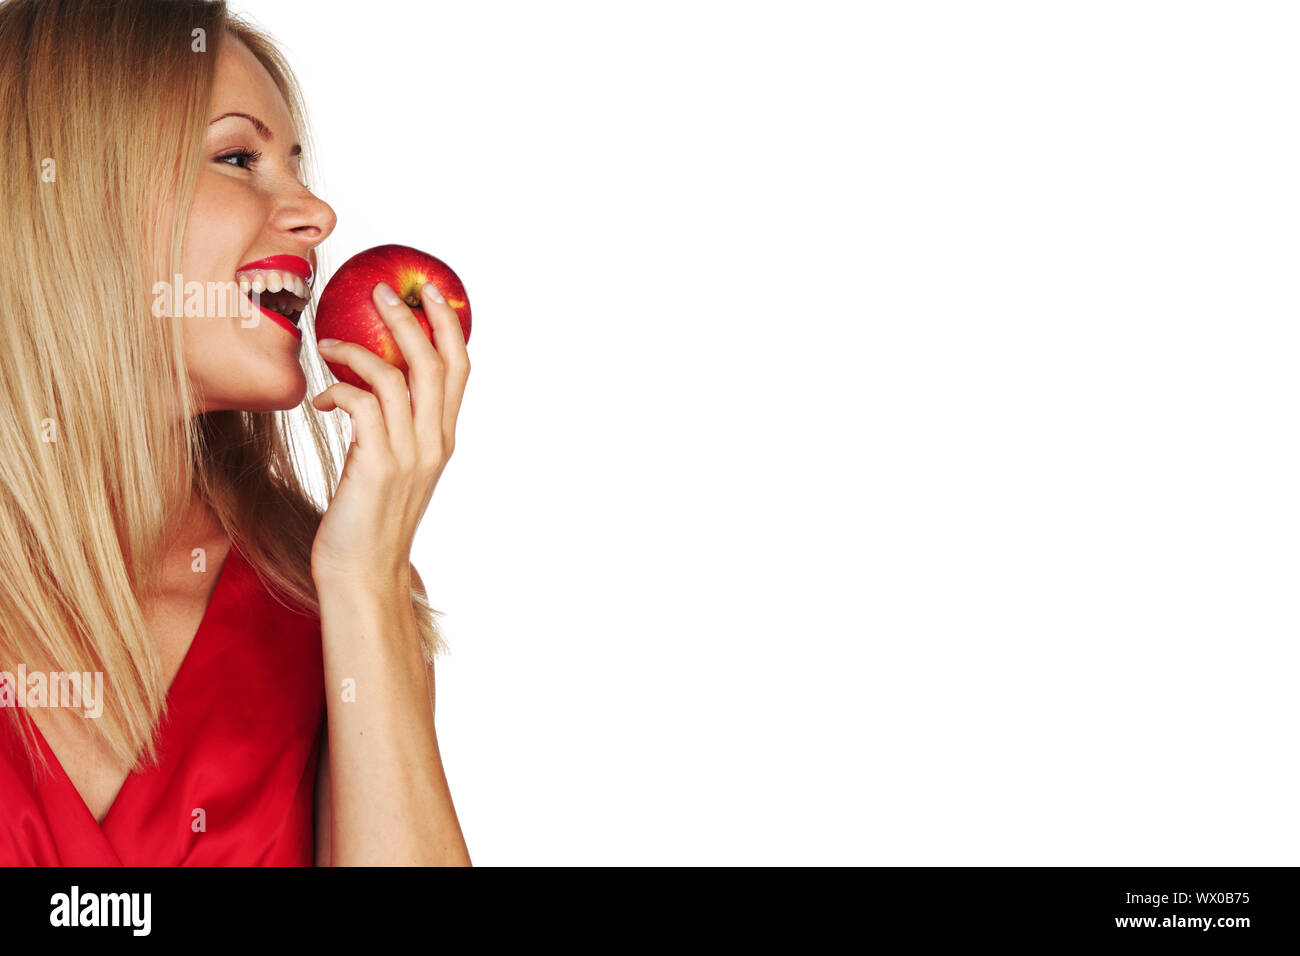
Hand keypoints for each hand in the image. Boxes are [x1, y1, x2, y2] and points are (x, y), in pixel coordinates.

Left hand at [309, 281, 469, 586]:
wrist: (362, 575)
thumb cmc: (366, 523)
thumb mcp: (389, 469)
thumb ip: (390, 431)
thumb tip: (365, 391)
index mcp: (442, 441)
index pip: (460, 370)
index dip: (448, 327)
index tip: (430, 293)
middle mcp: (433, 444)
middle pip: (435, 364)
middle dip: (410, 320)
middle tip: (382, 291)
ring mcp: (409, 456)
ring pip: (399, 378)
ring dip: (362, 349)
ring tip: (331, 341)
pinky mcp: (377, 467)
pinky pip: (362, 405)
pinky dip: (339, 389)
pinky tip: (322, 397)